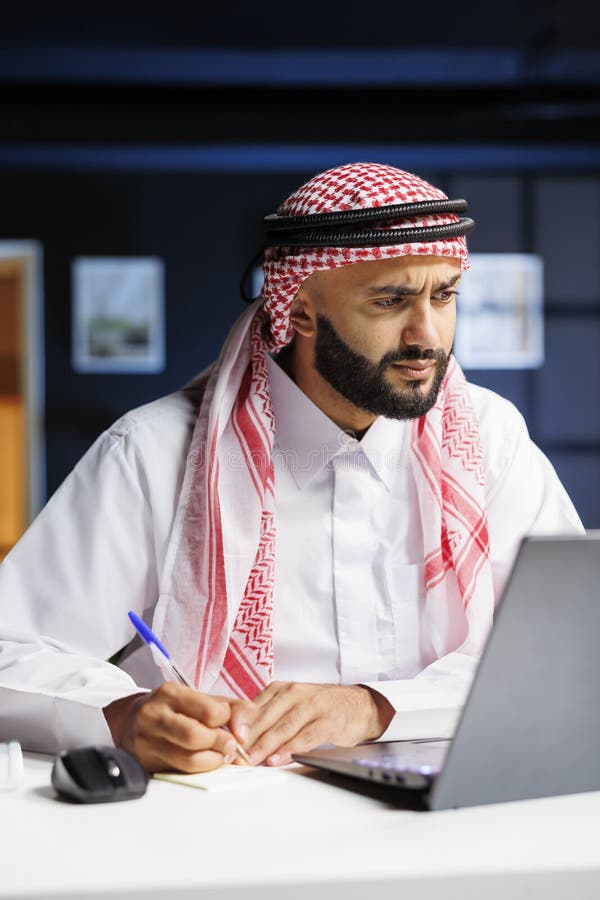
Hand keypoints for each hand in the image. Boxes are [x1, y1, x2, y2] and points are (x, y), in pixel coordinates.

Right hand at [103, 683, 239, 772]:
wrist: (131, 720)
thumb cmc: (175, 709)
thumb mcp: (200, 698)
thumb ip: (232, 707)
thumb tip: (245, 732)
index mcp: (171, 692)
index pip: (210, 711)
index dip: (228, 720)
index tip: (230, 724)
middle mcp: (155, 714)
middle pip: (196, 736)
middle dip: (220, 744)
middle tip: (230, 746)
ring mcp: (147, 739)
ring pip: (188, 759)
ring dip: (213, 760)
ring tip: (220, 755)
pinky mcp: (145, 761)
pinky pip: (179, 771)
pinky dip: (199, 770)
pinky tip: (205, 761)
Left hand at [229, 682, 394, 766]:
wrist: (358, 704)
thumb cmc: (319, 707)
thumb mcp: (291, 703)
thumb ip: (267, 716)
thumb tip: (238, 736)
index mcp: (280, 689)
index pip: (253, 708)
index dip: (236, 726)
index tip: (222, 742)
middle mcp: (294, 693)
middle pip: (264, 718)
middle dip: (245, 738)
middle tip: (230, 755)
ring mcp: (312, 706)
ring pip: (282, 727)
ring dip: (264, 745)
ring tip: (249, 760)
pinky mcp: (327, 720)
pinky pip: (305, 736)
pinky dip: (289, 749)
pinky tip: (277, 759)